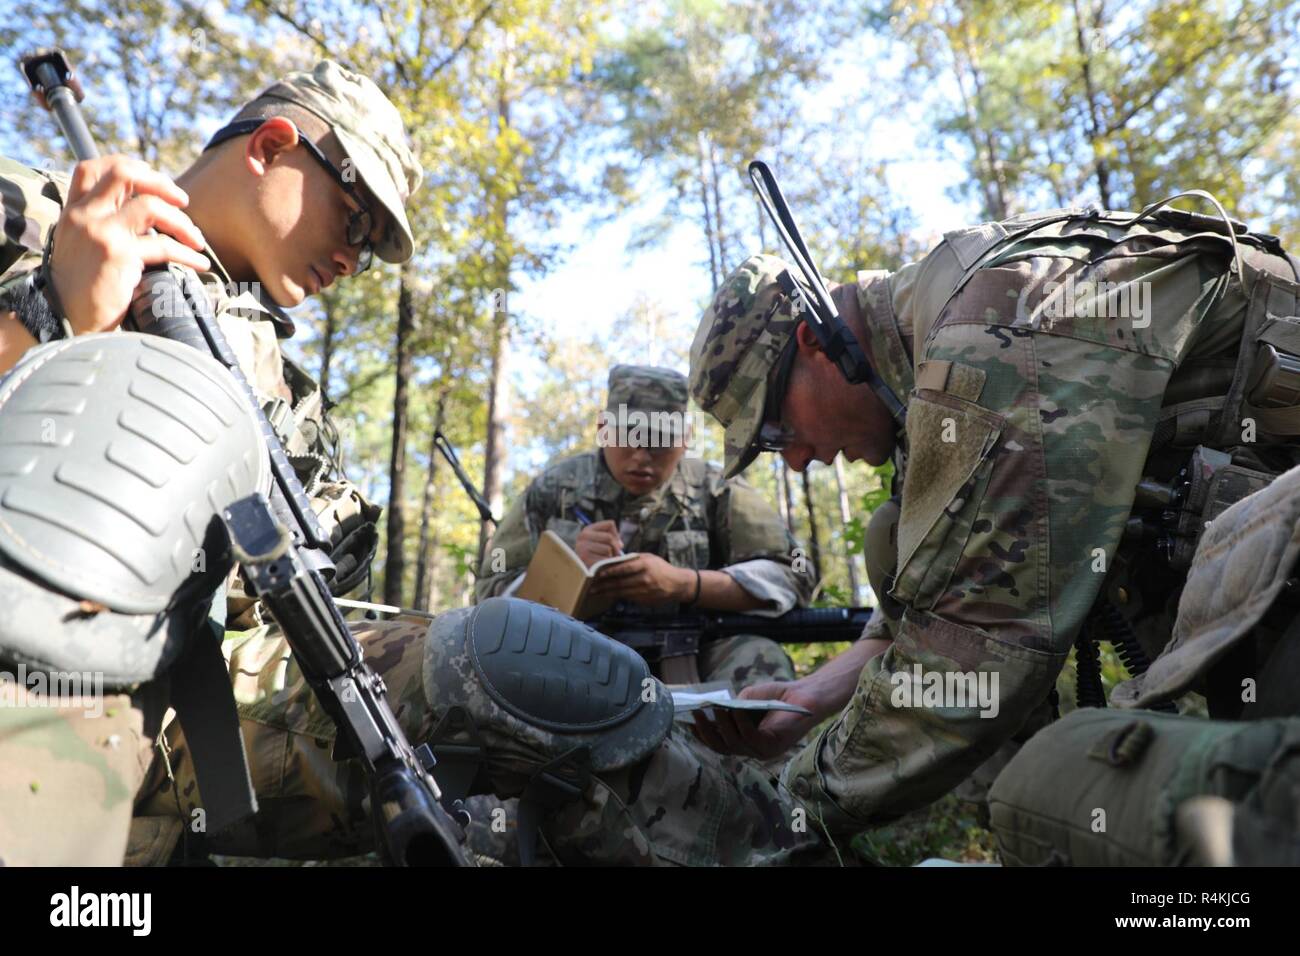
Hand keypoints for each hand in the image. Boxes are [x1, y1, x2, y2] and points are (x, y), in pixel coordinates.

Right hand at [49, 156, 209, 335]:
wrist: (64, 319)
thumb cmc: (80, 289)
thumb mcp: (82, 247)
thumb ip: (103, 227)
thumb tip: (149, 218)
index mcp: (73, 211)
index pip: (93, 167)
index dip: (128, 165)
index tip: (155, 180)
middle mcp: (84, 215)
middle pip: (124, 174)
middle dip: (161, 182)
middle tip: (183, 201)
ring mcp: (100, 232)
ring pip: (151, 205)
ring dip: (182, 221)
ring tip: (196, 240)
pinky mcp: (118, 254)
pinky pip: (164, 245)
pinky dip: (188, 254)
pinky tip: (199, 263)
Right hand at [574, 519, 623, 566]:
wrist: (578, 571)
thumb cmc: (592, 556)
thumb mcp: (597, 542)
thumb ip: (609, 538)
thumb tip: (620, 545)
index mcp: (588, 529)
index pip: (610, 524)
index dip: (616, 534)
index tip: (614, 543)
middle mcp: (583, 536)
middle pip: (609, 538)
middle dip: (616, 548)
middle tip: (615, 555)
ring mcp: (583, 548)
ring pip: (608, 549)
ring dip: (611, 557)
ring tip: (607, 561)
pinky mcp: (586, 560)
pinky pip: (604, 560)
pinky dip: (607, 564)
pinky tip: (602, 567)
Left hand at [588, 552, 691, 604]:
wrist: (677, 584)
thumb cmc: (661, 568)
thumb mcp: (649, 558)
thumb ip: (633, 559)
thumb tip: (615, 559)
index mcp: (645, 565)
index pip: (624, 568)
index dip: (609, 571)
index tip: (597, 573)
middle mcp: (644, 579)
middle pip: (619, 582)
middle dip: (603, 584)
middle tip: (590, 585)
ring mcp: (644, 591)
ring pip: (621, 592)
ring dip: (606, 592)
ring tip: (594, 591)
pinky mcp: (643, 600)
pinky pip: (627, 597)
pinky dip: (616, 596)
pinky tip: (607, 595)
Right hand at [691, 680, 824, 760]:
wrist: (804, 695)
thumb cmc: (775, 696)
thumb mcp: (747, 699)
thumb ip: (731, 706)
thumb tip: (714, 710)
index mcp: (743, 741)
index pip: (718, 744)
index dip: (702, 735)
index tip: (687, 722)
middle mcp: (752, 750)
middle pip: (723, 747)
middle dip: (707, 731)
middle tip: (696, 714)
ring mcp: (763, 751)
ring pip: (736, 744)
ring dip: (723, 726)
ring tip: (714, 710)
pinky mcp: (775, 746)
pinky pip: (753, 738)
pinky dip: (742, 725)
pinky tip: (736, 711)